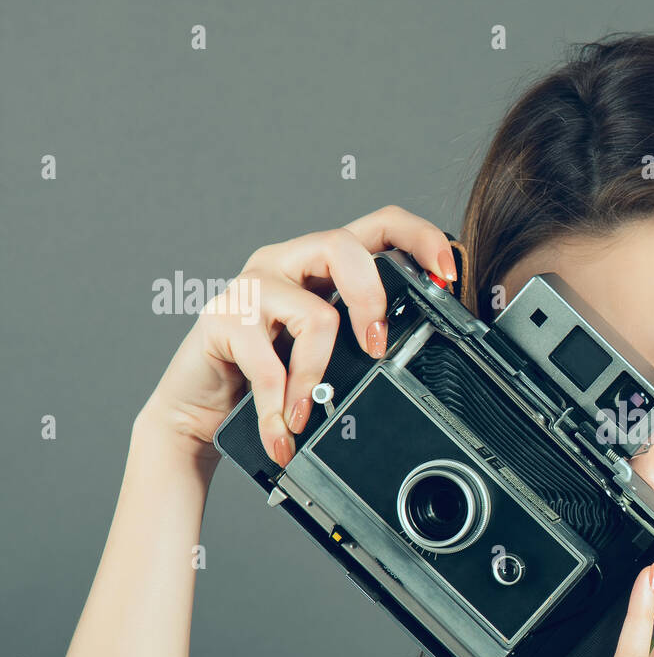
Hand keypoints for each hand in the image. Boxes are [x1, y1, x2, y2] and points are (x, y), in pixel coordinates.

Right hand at [136, 204, 458, 468]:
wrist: (201, 408)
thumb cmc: (273, 375)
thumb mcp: (330, 354)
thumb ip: (365, 339)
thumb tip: (426, 352)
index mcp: (322, 263)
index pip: (378, 225)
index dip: (419, 237)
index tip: (448, 274)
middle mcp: (287, 261)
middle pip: (342, 245)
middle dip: (372, 300)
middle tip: (377, 349)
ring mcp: (252, 286)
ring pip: (314, 314)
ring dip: (318, 375)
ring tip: (310, 412)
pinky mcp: (222, 318)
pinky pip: (268, 365)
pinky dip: (280, 407)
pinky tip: (283, 431)